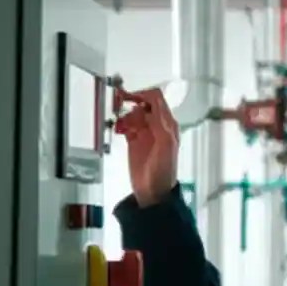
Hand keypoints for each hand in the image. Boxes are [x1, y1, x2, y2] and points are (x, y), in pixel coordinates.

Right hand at [116, 88, 179, 207]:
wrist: (152, 191)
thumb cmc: (163, 171)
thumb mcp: (166, 145)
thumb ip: (160, 124)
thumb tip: (152, 107)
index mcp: (168, 124)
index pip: (156, 99)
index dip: (142, 94)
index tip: (128, 96)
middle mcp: (157, 126)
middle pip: (143, 103)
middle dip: (130, 102)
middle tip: (118, 104)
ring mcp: (145, 132)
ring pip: (132, 113)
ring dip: (125, 115)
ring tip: (121, 125)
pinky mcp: (134, 140)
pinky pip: (126, 125)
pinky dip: (121, 124)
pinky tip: (119, 131)